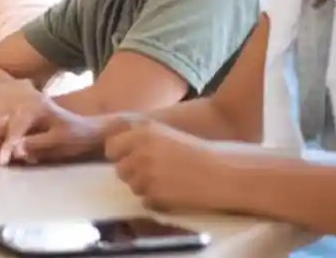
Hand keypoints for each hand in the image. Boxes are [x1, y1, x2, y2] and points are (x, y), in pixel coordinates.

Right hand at [0, 99, 108, 166]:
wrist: (85, 126)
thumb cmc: (75, 134)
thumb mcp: (60, 138)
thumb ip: (38, 143)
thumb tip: (17, 151)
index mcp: (35, 110)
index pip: (17, 129)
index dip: (9, 145)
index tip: (4, 161)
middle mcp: (24, 109)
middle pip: (4, 129)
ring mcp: (20, 114)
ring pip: (1, 131)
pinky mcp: (19, 122)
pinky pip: (4, 134)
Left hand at [104, 118, 245, 212]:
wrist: (224, 173)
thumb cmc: (199, 153)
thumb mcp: (166, 134)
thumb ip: (140, 138)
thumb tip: (115, 148)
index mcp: (143, 133)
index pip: (111, 147)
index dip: (119, 155)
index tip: (129, 160)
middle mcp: (140, 151)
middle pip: (120, 170)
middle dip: (133, 174)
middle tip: (155, 174)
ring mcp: (146, 174)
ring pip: (133, 187)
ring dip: (146, 187)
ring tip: (169, 182)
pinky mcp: (155, 194)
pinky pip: (146, 201)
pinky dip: (157, 201)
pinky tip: (174, 193)